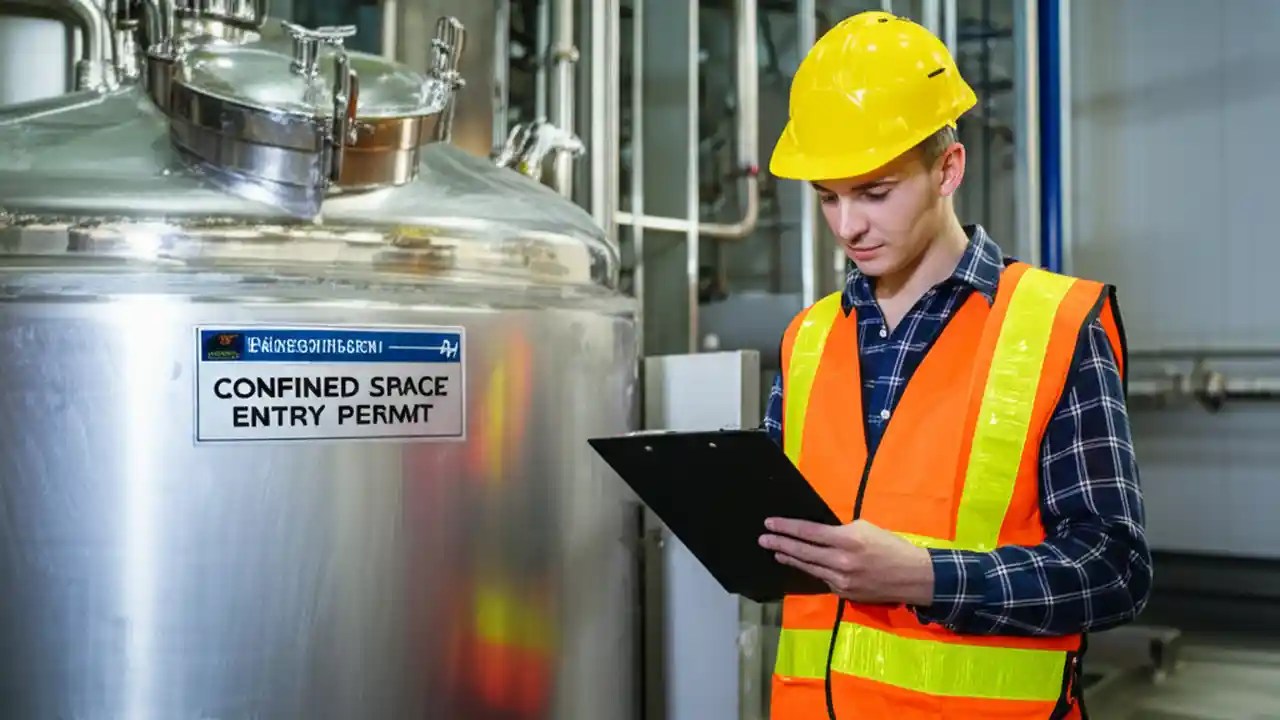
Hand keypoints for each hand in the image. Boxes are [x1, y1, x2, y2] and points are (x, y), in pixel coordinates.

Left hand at [759, 517, 934, 605]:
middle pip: (802, 552)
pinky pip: (822, 579)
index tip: (770, 523)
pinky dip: (811, 570)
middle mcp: (840, 562)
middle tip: (762, 539)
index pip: (808, 532)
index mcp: (847, 540)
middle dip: (779, 544)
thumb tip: (820, 534)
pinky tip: (801, 565)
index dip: (787, 527)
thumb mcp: (866, 529)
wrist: (913, 577)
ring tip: (775, 552)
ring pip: (809, 568)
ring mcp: (841, 581)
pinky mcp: (844, 593)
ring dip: (790, 559)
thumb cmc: (891, 547)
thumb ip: (840, 532)